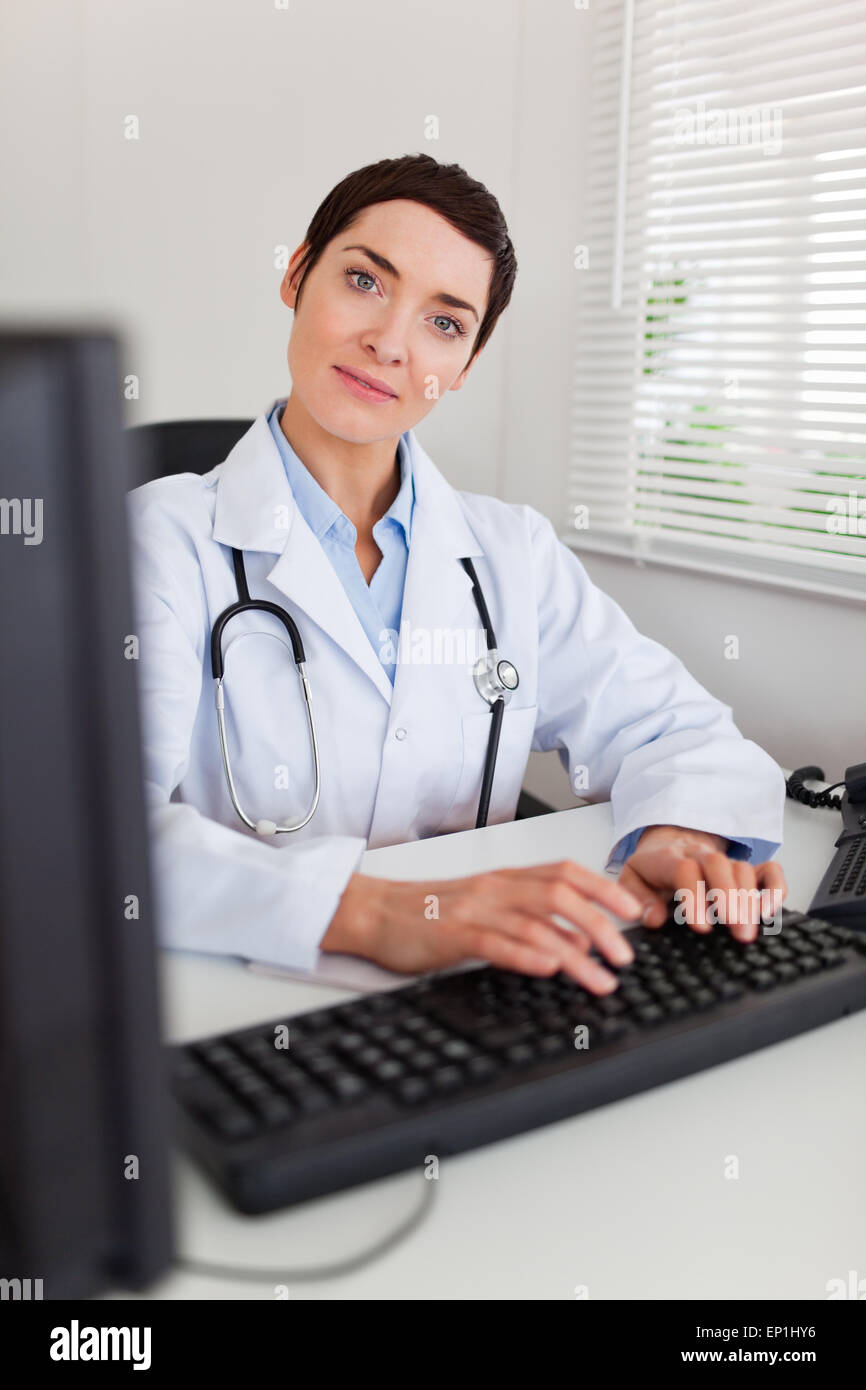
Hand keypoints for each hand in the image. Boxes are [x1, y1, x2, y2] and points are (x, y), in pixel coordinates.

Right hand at [321, 861, 646, 993]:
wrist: (375, 912)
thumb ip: (532, 920)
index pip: (566, 872)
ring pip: (536, 925)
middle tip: (625, 956)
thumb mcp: (488, 910)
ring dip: (576, 953)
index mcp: (506, 879)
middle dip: (601, 925)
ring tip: (600, 978)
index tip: (634, 910)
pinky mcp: (453, 935)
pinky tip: (549, 968)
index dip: (605, 888)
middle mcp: (496, 889)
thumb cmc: (429, 913)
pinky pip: (496, 942)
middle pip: (560, 896)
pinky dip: (526, 955)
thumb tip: (579, 940)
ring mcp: (475, 910)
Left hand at [616, 824, 788, 941]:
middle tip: (735, 931)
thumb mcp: (632, 879)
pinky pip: (769, 870)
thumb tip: (654, 918)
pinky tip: (769, 912)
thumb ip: (638, 898)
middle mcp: (701, 856)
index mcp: (669, 858)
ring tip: (748, 931)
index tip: (700, 926)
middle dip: (729, 898)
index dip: (694, 897)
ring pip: (743, 870)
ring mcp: (726, 861)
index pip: (684, 870)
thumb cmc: (654, 868)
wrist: (671, 842)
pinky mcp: (748, 868)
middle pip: (718, 865)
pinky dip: (775, 889)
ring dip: (749, 901)